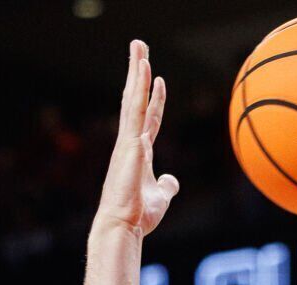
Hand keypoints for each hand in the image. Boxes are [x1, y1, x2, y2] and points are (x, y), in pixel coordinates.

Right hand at [93, 41, 179, 237]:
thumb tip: (173, 180)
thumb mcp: (160, 197)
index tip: (158, 76)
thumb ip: (167, 186)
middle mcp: (131, 143)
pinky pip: (138, 129)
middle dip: (138, 72)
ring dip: (138, 81)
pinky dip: (143, 112)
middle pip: (135, 100)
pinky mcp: (130, 157)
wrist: (122, 227)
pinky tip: (149, 92)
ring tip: (142, 57)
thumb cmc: (138, 215)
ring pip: (134, 107)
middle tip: (138, 45)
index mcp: (139, 150)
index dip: (155, 97)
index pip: (149, 116)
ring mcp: (128, 148)